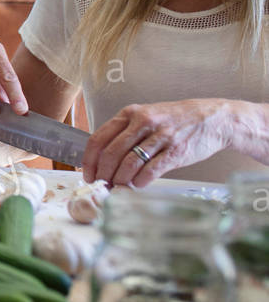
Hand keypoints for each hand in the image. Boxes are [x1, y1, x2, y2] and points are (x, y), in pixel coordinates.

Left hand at [82, 99, 232, 187]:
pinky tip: (138, 185)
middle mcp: (142, 122)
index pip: (98, 139)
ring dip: (121, 180)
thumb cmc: (174, 121)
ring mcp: (159, 136)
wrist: (212, 119)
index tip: (89, 175)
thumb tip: (103, 161)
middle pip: (111, 153)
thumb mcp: (145, 117)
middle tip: (104, 185)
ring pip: (129, 163)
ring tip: (119, 188)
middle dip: (104, 174)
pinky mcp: (176, 151)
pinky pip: (151, 170)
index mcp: (129, 114)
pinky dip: (140, 181)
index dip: (89, 161)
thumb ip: (125, 133)